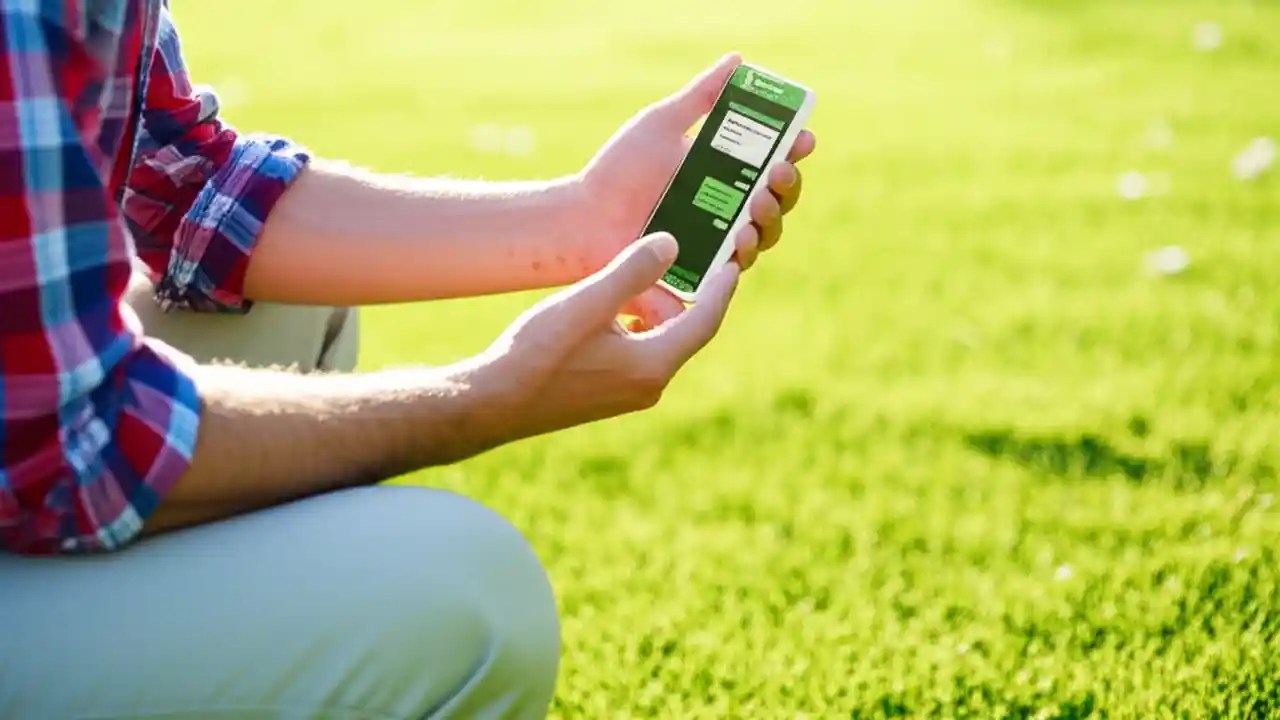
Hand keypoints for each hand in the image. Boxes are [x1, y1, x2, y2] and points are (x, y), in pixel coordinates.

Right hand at [462, 233, 738, 446]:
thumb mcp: (588, 301)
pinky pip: (635, 355)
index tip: (733, 262)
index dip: (720, 289)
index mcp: (653, 365)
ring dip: (652, 309)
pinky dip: (633, 327)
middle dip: (682, 295)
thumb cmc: (538, 352)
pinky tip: (608, 310)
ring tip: (639, 278)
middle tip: (679, 259)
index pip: (705, 321)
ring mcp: (626, 395)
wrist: (492, 403)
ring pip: (656, 341)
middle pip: (682, 331)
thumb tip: (672, 245)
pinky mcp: (605, 396)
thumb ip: (632, 271)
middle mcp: (648, 386)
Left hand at [577, 53, 816, 329]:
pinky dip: (744, 253)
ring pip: (766, 236)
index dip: (793, 153)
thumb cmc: (620, 170)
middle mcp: (728, 210)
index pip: (773, 165)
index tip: (803, 139)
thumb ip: (702, 96)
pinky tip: (740, 239)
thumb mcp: (662, 124)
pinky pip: (735, 270)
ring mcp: (718, 243)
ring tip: (757, 204)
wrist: (586, 216)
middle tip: (778, 172)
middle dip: (788, 186)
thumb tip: (738, 62)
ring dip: (771, 218)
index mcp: (725, 174)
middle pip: (779, 202)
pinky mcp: (703, 274)